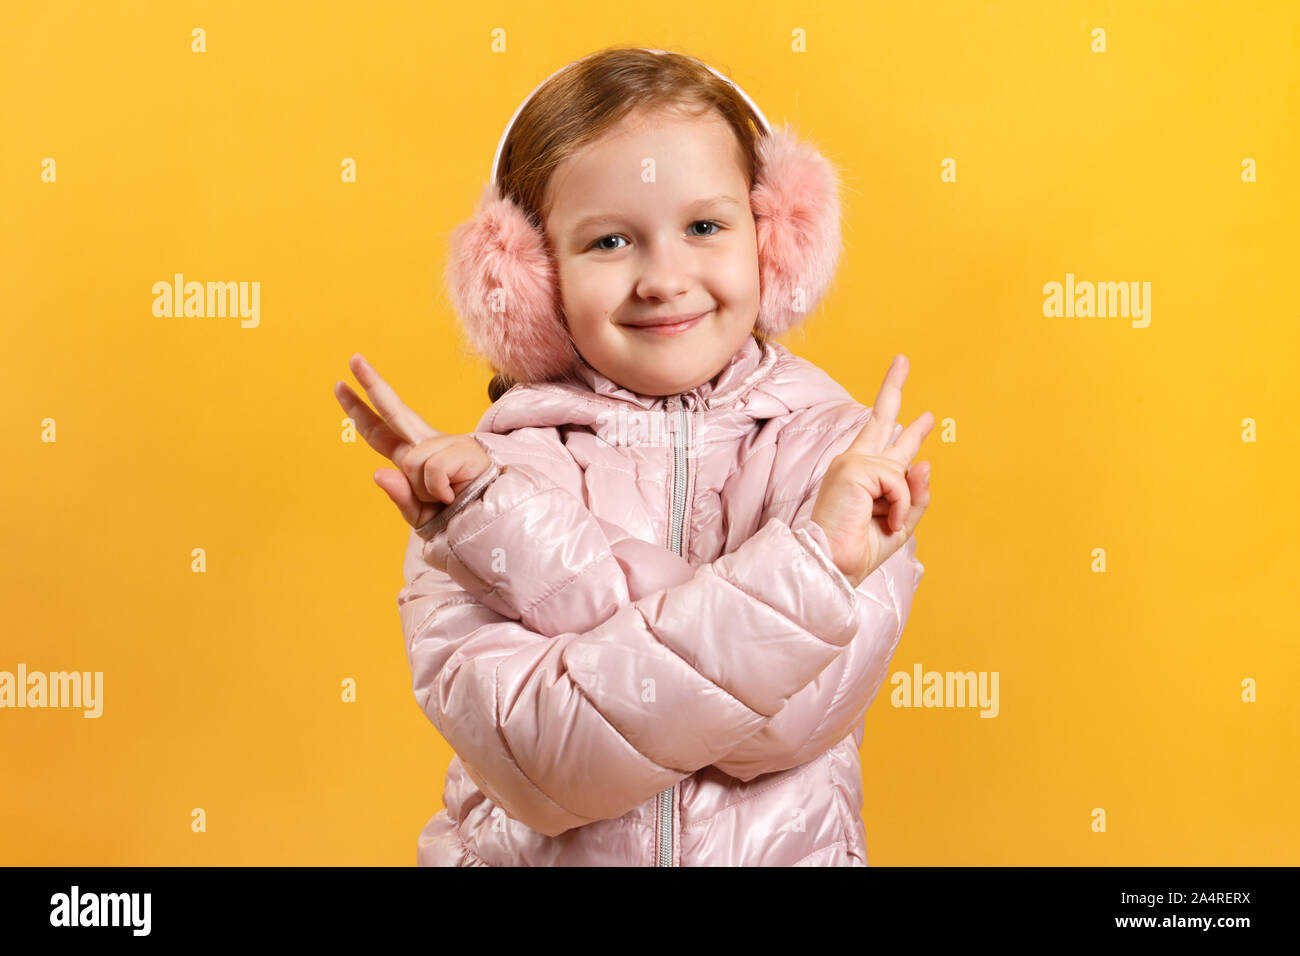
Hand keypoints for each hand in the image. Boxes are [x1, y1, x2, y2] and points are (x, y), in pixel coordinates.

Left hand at [333, 353, 492, 530]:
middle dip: (372, 384)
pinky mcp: (462, 450)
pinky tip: (454, 494)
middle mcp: (428, 445)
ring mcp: (447, 444)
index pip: (379, 431)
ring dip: (424, 491)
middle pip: (394, 411)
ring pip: (411, 462)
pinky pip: (431, 471)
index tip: (341, 385)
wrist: (492, 527)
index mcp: (414, 458)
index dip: (359, 410)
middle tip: (353, 358)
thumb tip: (378, 473)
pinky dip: (438, 490)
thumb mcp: (421, 515)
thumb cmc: (460, 520)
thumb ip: (400, 497)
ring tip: (447, 499)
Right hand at [810, 354, 933, 587]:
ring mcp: (851, 462)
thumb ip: (916, 494)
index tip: (923, 413)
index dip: (905, 425)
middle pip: (881, 418)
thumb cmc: (859, 548)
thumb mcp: (901, 522)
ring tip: (889, 523)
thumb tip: (926, 463)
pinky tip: (888, 520)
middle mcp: (854, 462)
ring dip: (903, 502)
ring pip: (901, 469)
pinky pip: (898, 480)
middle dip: (893, 388)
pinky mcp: (853, 468)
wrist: (832, 564)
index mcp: (863, 475)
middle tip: (903, 361)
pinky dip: (900, 505)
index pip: (884, 441)